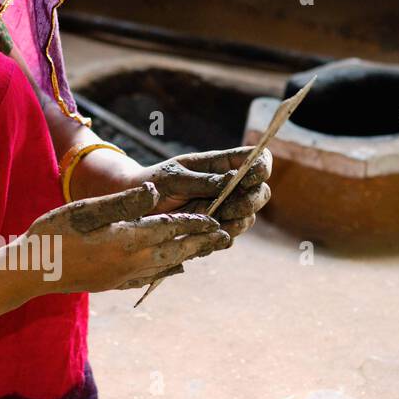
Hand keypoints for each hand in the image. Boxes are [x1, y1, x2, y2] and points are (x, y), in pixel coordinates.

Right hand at [17, 182, 230, 294]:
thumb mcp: (85, 211)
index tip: (219, 217)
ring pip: (166, 264)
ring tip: (208, 249)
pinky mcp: (113, 284)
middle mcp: (131, 262)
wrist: (31, 272)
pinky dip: (166, 270)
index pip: (171, 229)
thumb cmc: (53, 235)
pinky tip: (173, 269)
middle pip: (176, 250)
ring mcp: (122, 276)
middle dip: (202, 242)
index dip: (196, 222)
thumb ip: (122, 203)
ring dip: (189, 255)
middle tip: (228, 236)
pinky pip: (149, 276)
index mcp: (127, 240)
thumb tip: (153, 192)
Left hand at [125, 147, 272, 237]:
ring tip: (217, 222)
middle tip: (230, 208)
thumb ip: (204, 180)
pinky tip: (205, 236)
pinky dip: (220, 239)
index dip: (262, 168)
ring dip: (237, 222)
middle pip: (261, 192)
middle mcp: (228, 187)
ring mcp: (223, 210)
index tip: (251, 177)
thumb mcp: (176, 178)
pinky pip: (228, 238)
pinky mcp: (214, 231)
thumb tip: (233, 178)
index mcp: (221, 165)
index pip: (257, 159)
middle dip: (251, 201)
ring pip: (247, 218)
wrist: (136, 208)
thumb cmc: (154, 183)